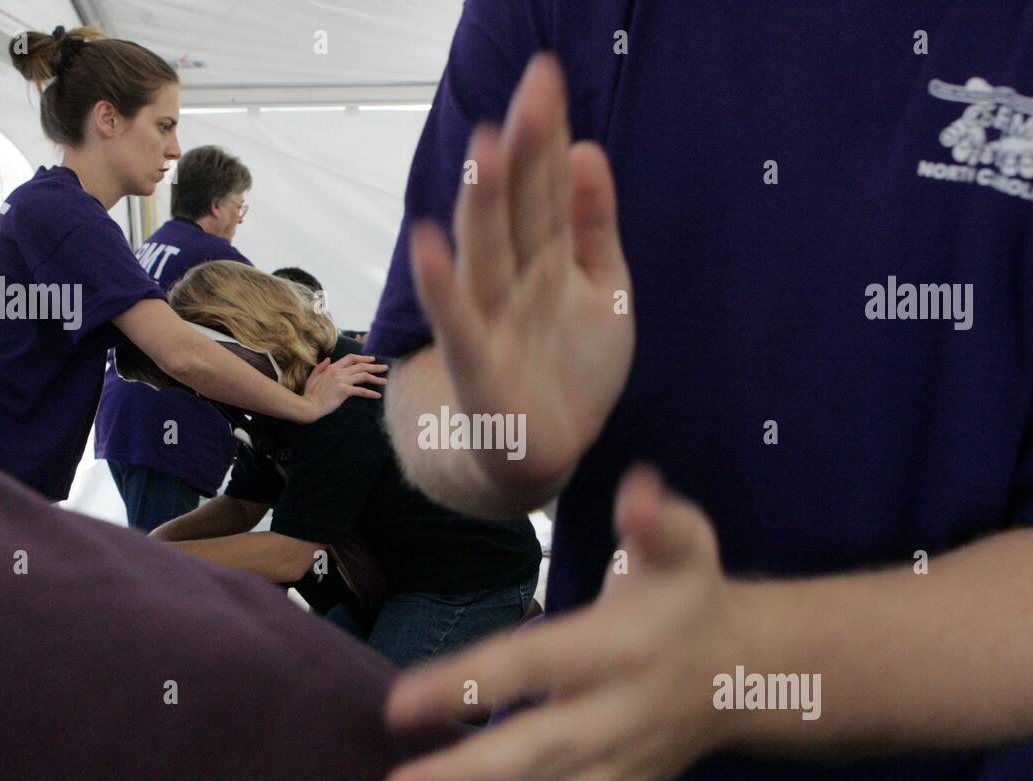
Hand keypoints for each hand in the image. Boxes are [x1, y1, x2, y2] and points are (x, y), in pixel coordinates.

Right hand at [302, 353, 387, 420]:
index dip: (363, 357)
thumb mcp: (313, 376)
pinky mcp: (344, 391)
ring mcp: (341, 381)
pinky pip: (361, 391)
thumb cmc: (310, 393)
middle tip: (385, 367)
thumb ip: (321, 366)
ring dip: (376, 378)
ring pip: (364, 376)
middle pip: (361, 366)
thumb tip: (328, 359)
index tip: (372, 359)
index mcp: (332, 367)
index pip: (351, 358)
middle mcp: (338, 372)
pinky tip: (378, 395)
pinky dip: (371, 393)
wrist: (309, 405)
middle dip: (375, 366)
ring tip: (386, 381)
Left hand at [379, 465, 760, 780]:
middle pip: (540, 748)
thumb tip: (638, 491)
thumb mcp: (686, 544)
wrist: (749, 672)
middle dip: (468, 776)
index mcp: (618, 645)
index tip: (401, 702)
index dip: (470, 683)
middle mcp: (618, 710)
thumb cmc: (691, 597)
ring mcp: (622, 758)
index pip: (533, 663)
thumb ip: (659, 519)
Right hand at [410, 53, 634, 497]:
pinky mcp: (477, 368)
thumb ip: (594, 226)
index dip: (548, 135)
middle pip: (519, 208)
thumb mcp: (603, 289)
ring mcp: (493, 321)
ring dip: (484, 204)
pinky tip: (429, 244)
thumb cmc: (567, 368)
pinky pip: (459, 324)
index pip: (547, 187)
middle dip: (525, 151)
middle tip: (531, 88)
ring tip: (488, 149)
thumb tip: (588, 149)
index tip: (547, 75)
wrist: (537, 453)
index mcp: (549, 259)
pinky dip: (442, 288)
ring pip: (488, 254)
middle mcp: (516, 280)